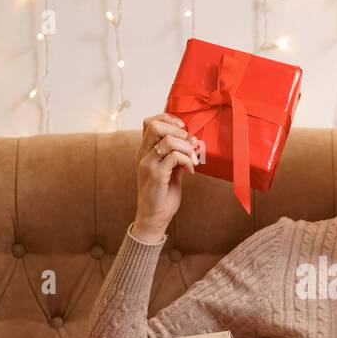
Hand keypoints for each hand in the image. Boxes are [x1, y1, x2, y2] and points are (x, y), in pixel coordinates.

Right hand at [132, 112, 198, 239]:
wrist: (154, 218)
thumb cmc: (163, 195)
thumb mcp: (172, 171)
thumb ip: (177, 156)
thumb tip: (192, 141)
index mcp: (145, 152)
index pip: (150, 122)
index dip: (168, 119)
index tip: (183, 129)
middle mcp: (143, 155)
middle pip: (154, 125)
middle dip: (177, 130)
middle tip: (189, 143)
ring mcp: (148, 165)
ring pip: (168, 140)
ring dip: (187, 148)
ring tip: (193, 160)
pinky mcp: (156, 175)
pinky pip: (174, 157)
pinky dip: (187, 161)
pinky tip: (190, 171)